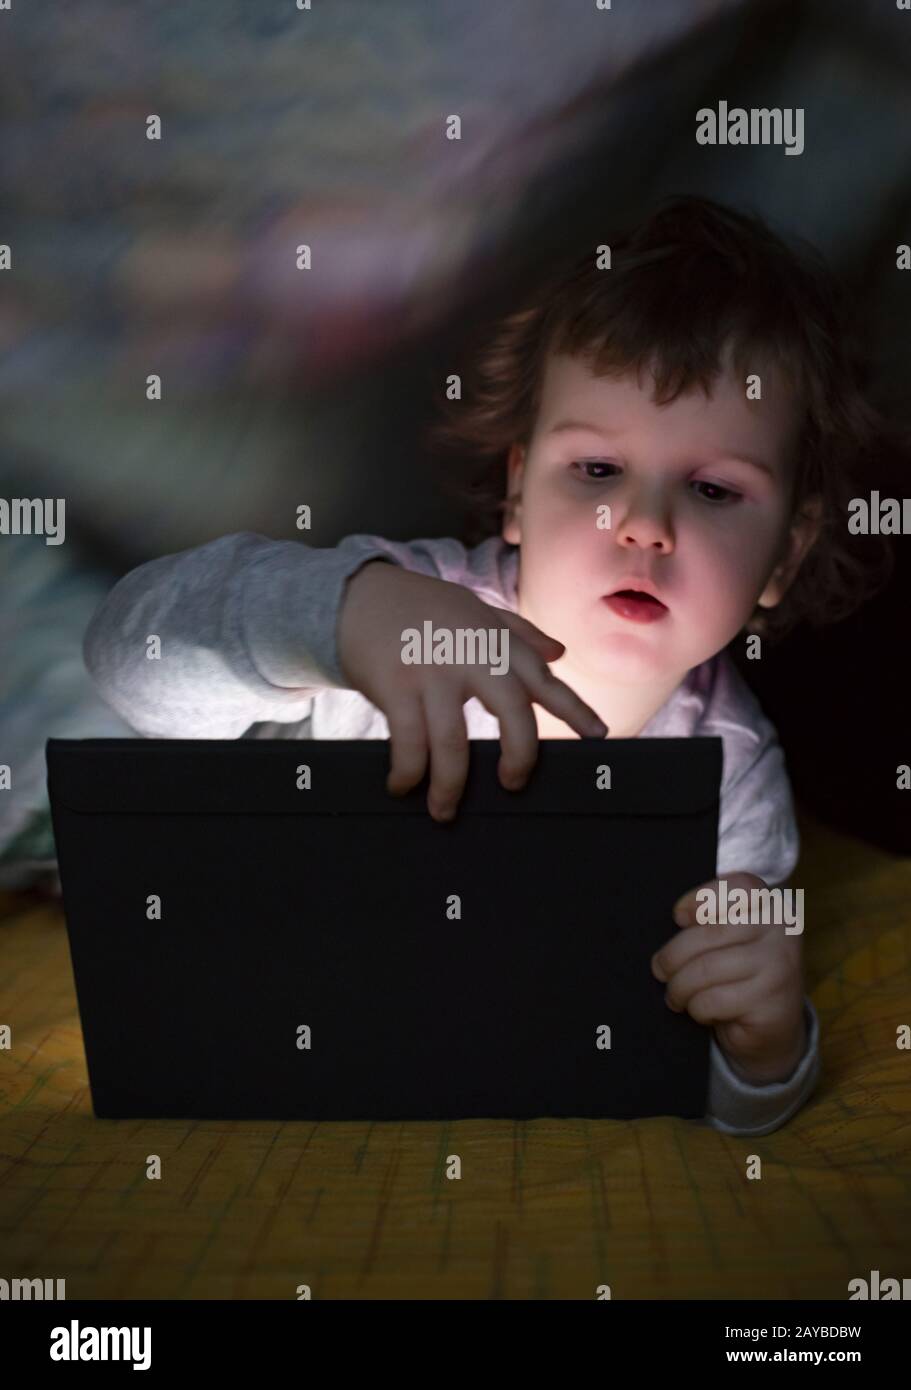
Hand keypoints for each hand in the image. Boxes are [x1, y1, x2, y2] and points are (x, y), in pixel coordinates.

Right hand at [336, 560, 607, 821]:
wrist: (360, 595)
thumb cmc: (424, 608)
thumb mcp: (474, 611)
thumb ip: (518, 634)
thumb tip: (559, 652)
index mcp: (494, 640)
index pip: (543, 677)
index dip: (574, 708)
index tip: (600, 735)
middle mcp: (471, 655)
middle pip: (512, 712)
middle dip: (520, 756)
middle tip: (514, 785)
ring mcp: (433, 671)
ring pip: (453, 742)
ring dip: (450, 785)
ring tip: (445, 811)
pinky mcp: (395, 686)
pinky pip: (408, 743)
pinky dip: (407, 772)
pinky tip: (402, 786)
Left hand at [650, 871, 806, 1084]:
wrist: (773, 1028)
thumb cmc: (739, 976)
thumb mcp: (728, 940)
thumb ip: (710, 921)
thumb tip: (680, 916)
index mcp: (771, 907)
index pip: (739, 888)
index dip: (702, 898)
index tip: (678, 916)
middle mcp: (782, 933)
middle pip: (710, 933)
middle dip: (673, 956)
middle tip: (661, 970)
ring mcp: (780, 968)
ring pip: (706, 970)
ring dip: (680, 987)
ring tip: (676, 995)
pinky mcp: (771, 1003)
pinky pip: (714, 1000)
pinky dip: (697, 1009)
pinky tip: (703, 1011)